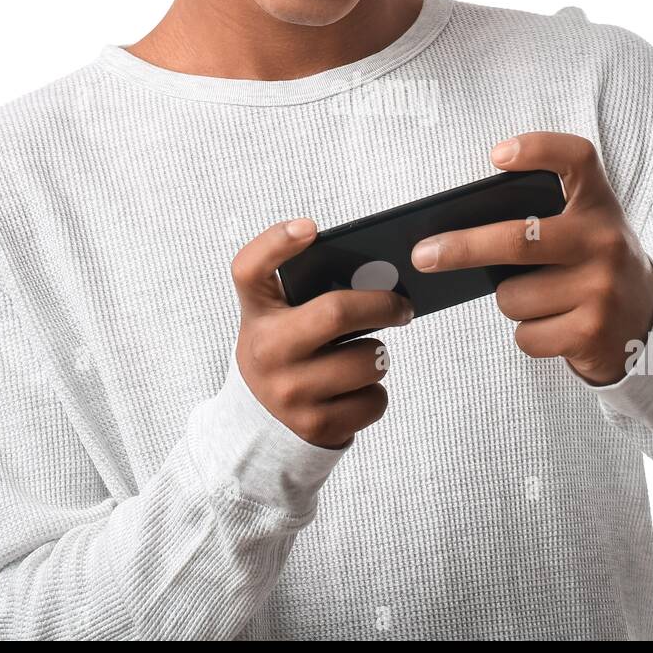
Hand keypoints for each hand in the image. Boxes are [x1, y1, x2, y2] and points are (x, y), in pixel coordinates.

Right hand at [231, 218, 414, 448]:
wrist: (260, 425)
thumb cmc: (288, 353)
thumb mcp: (282, 320)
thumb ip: (312, 296)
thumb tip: (382, 280)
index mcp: (256, 314)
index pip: (250, 268)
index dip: (277, 242)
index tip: (310, 227)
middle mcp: (265, 351)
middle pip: (337, 312)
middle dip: (383, 305)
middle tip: (402, 306)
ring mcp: (289, 392)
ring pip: (368, 360)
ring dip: (379, 356)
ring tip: (366, 356)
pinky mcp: (314, 426)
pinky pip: (374, 399)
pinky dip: (375, 393)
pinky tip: (355, 392)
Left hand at [409, 133, 652, 385]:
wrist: (647, 324)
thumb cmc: (591, 266)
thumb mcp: (583, 229)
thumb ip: (541, 219)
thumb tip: (456, 236)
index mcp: (600, 204)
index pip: (577, 158)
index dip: (537, 149)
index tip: (497, 155)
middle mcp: (605, 241)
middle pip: (517, 240)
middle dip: (461, 249)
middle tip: (423, 255)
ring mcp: (601, 289)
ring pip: (511, 297)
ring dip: (511, 301)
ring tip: (541, 299)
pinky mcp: (592, 333)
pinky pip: (525, 335)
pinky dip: (528, 334)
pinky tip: (555, 327)